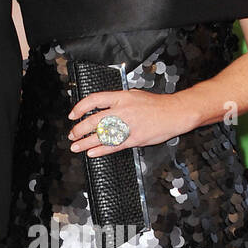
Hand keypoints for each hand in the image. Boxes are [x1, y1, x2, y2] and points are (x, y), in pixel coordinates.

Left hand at [68, 89, 193, 157]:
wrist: (175, 113)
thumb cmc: (156, 105)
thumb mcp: (134, 95)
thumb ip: (117, 101)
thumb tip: (101, 106)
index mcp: (121, 97)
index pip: (94, 100)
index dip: (80, 108)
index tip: (73, 115)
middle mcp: (123, 110)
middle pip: (94, 120)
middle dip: (79, 129)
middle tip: (72, 135)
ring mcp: (128, 125)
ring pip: (101, 135)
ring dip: (86, 142)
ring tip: (77, 146)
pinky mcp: (135, 138)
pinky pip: (114, 145)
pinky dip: (101, 150)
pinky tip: (92, 152)